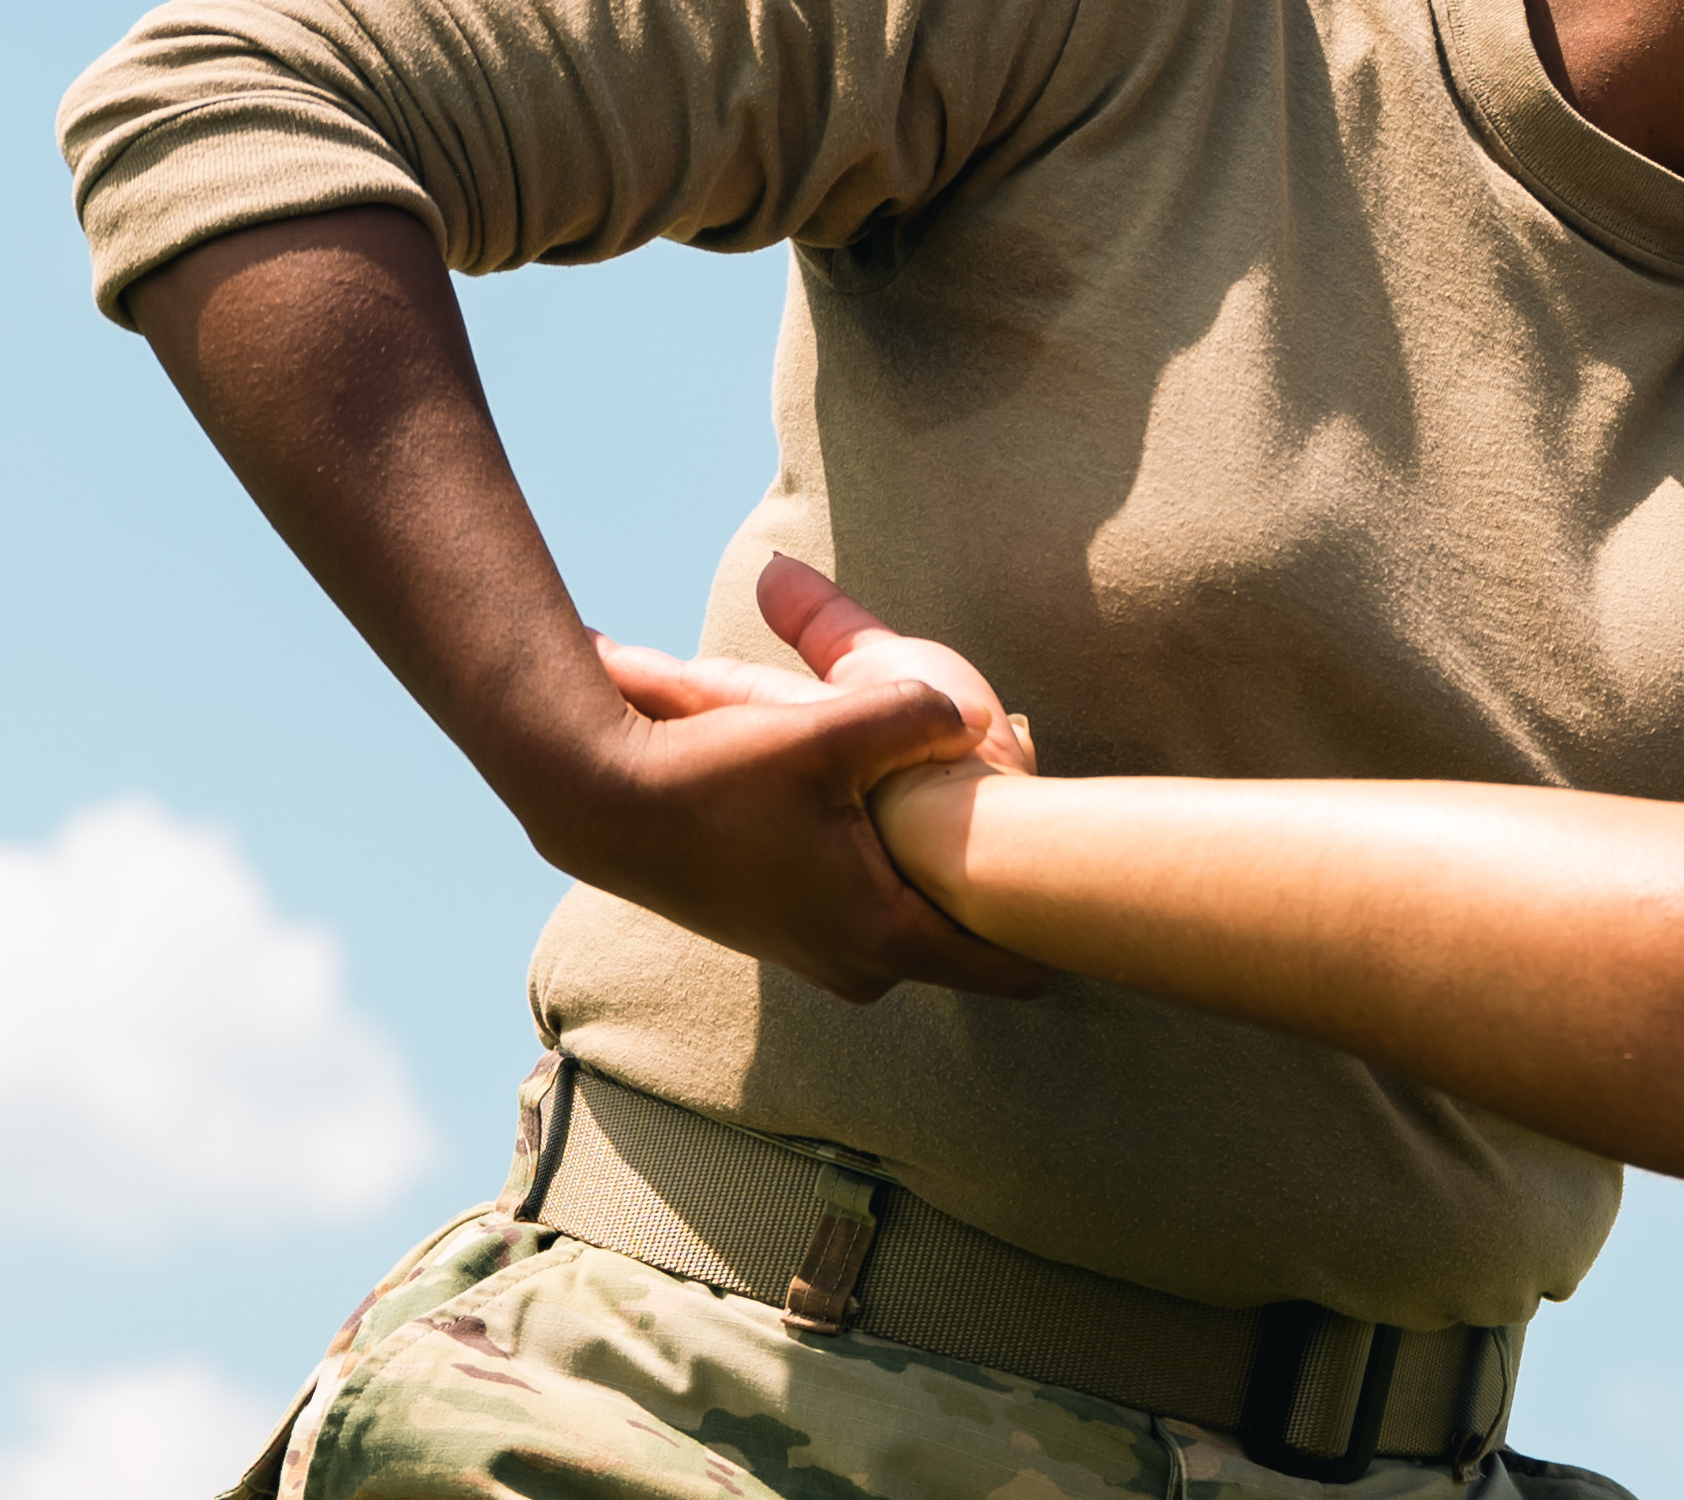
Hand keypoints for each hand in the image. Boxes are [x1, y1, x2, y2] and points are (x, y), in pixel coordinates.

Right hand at [571, 575, 1045, 1005]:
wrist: (605, 804)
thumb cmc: (716, 772)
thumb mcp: (827, 729)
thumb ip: (917, 716)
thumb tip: (982, 721)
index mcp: (883, 936)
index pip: (1014, 968)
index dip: (1054, 921)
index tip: (1078, 871)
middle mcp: (859, 967)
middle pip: (971, 938)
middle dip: (998, 883)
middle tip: (1014, 802)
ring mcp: (822, 958)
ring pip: (920, 918)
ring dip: (940, 871)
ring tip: (954, 798)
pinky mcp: (795, 935)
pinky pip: (878, 909)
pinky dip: (893, 867)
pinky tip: (884, 808)